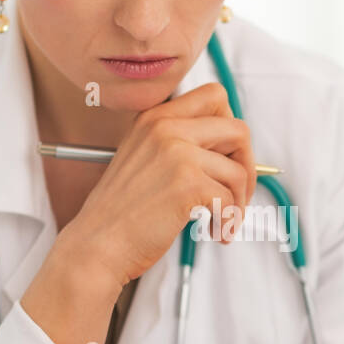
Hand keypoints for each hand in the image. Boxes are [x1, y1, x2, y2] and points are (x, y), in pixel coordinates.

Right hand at [61, 80, 256, 287]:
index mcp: (154, 118)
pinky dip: (228, 220)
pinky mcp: (186, 183)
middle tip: (237, 195)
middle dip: (247, 165)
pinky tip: (213, 232)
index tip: (227, 160)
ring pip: (238, 170)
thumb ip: (182, 145)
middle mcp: (165, 127)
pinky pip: (230, 199)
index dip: (231, 131)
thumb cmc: (122, 214)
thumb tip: (234, 152)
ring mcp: (176, 153)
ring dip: (238, 202)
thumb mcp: (145, 160)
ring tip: (221, 222)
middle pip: (237, 129)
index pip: (214, 97)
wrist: (96, 246)